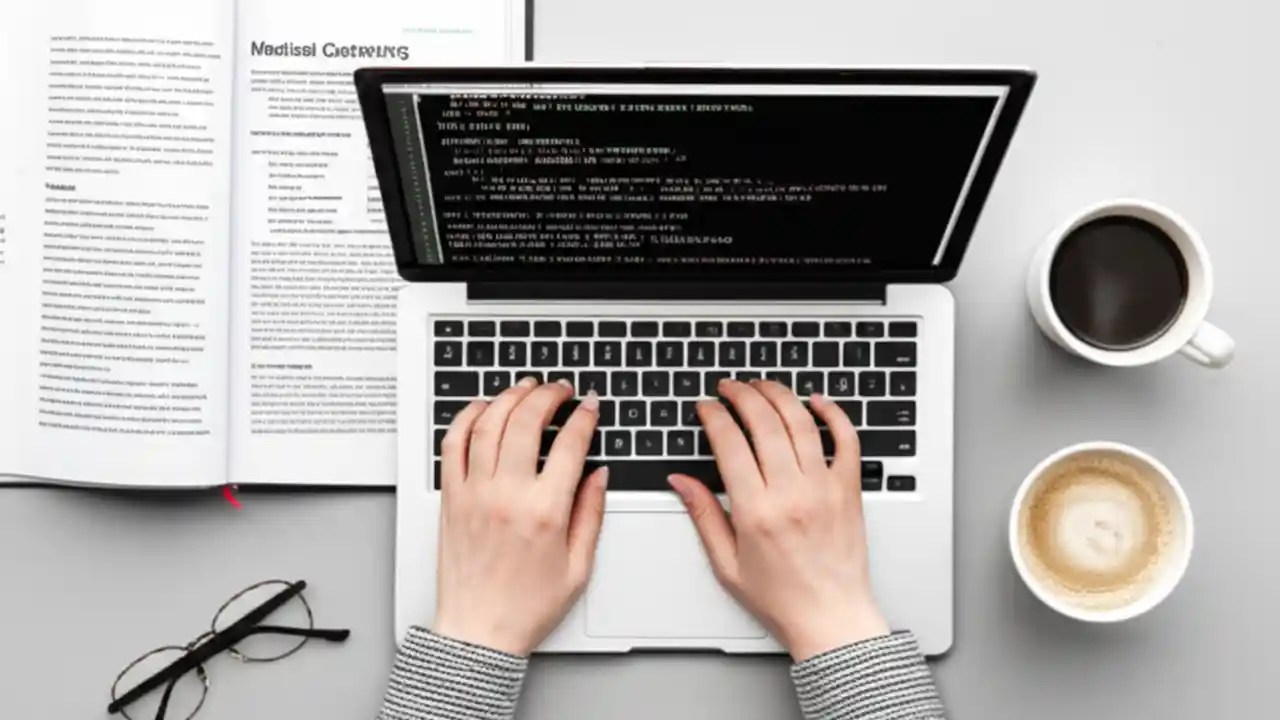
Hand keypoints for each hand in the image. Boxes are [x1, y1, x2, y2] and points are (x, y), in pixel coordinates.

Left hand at [432, 377, 607, 655]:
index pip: (570, 445)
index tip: (589, 405)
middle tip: (559, 390)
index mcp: (545, 512)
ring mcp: (474, 493)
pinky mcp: (450, 498)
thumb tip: (598, 475)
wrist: (478, 632)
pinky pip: (453, 444)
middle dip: (547, 396)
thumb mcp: (578, 566)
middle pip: (526, 422)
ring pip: (489, 424)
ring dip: (509, 397)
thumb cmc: (525, 606)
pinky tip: (483, 408)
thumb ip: (591, 514)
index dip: (584, 416)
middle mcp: (507, 496)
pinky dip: (467, 418)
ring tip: (526, 389)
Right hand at [668, 379, 888, 660]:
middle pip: (764, 422)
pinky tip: (817, 402)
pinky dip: (833, 414)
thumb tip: (680, 481)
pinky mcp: (849, 490)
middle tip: (729, 387)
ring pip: (802, 423)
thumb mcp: (727, 563)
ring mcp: (824, 488)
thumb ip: (704, 515)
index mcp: (756, 511)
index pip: (730, 443)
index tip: (706, 407)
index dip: (714, 416)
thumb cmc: (781, 597)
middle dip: (741, 395)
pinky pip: (846, 440)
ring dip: (779, 395)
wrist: (831, 618)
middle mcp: (792, 493)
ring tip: (762, 386)